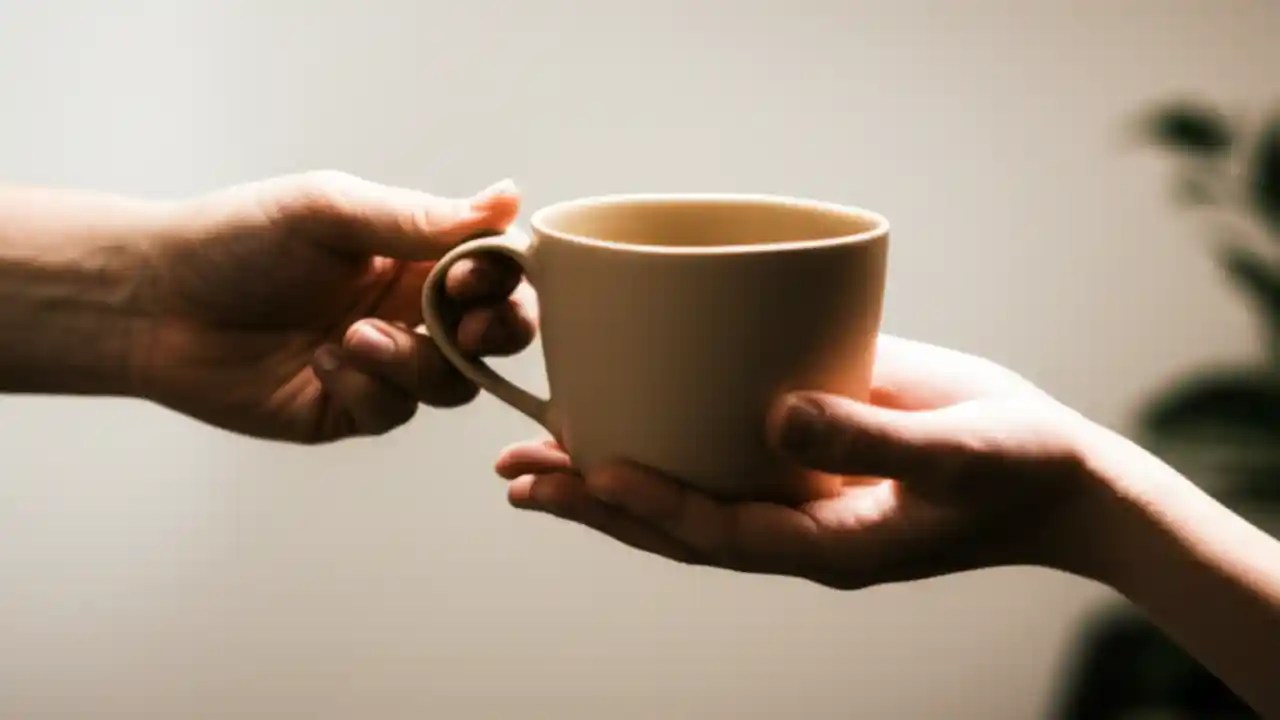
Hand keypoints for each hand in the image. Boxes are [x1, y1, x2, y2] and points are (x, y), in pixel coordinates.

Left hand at [130, 171, 533, 441]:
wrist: (154, 303)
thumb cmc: (234, 240)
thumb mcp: (327, 211)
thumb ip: (416, 216)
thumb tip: (509, 197)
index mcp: (412, 252)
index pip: (494, 269)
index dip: (503, 279)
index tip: (475, 279)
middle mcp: (409, 308)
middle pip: (496, 334)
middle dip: (496, 334)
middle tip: (466, 330)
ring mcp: (385, 363)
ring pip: (451, 382)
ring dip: (415, 363)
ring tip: (354, 337)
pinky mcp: (351, 408)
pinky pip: (393, 412)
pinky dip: (364, 387)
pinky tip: (317, 362)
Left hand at [495, 336, 1111, 588]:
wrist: (1059, 476)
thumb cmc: (1019, 469)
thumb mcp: (959, 454)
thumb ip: (873, 440)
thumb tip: (778, 414)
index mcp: (828, 542)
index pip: (721, 533)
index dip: (656, 507)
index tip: (594, 476)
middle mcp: (798, 520)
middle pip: (679, 524)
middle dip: (598, 503)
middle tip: (516, 478)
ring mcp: (800, 488)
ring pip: (689, 493)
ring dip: (612, 477)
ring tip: (533, 458)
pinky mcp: (811, 446)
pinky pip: (726, 451)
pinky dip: (668, 436)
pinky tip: (627, 408)